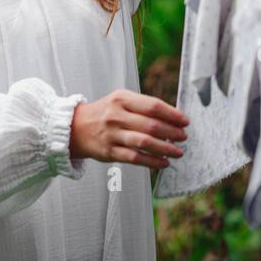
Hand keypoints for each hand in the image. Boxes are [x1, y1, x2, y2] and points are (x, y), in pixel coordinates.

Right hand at [69, 88, 189, 169]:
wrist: (75, 127)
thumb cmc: (105, 112)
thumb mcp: (120, 100)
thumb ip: (143, 106)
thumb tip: (173, 118)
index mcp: (121, 98)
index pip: (153, 106)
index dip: (172, 114)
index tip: (185, 121)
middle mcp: (116, 116)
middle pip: (151, 125)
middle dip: (172, 132)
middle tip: (183, 137)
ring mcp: (112, 135)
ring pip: (145, 143)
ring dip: (166, 148)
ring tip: (178, 152)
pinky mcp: (109, 152)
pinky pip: (135, 158)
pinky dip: (153, 161)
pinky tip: (164, 162)